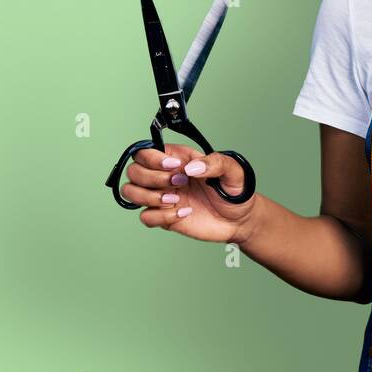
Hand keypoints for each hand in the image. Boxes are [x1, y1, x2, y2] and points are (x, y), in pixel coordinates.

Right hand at [120, 144, 256, 242]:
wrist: (240, 219)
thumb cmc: (235, 190)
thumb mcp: (233, 170)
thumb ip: (216, 162)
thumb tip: (190, 168)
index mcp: (177, 159)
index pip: (145, 151)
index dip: (153, 158)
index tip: (175, 166)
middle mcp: (164, 176)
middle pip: (133, 171)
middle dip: (152, 178)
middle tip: (181, 183)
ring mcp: (162, 197)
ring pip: (130, 192)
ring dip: (149, 197)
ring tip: (175, 200)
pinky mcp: (164, 217)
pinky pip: (145, 217)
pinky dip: (160, 216)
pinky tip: (183, 214)